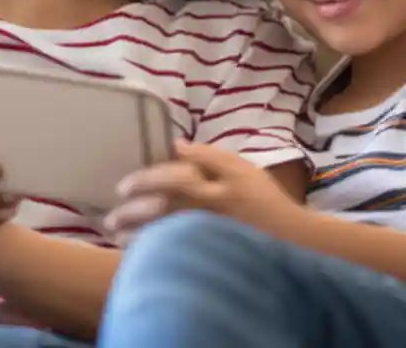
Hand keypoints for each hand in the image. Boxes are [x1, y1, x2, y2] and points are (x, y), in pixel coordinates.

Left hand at [104, 140, 301, 243]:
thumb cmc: (265, 201)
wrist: (295, 242)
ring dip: (135, 237)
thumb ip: (208, 156)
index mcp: (218, 186)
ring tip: (116, 237)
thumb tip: (175, 146)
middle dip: (131, 213)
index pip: (174, 178)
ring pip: (164, 236)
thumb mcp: (242, 169)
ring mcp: (210, 238)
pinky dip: (153, 256)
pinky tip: (137, 256)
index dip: (145, 180)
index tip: (123, 187)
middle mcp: (212, 211)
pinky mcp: (210, 259)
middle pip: (162, 210)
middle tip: (110, 219)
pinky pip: (175, 257)